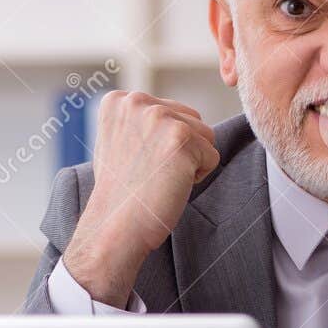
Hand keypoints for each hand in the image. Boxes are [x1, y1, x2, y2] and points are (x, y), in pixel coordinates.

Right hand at [62, 90, 219, 305]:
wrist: (116, 226)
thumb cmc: (120, 193)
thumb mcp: (117, 142)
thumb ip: (139, 122)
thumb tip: (166, 118)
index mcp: (120, 100)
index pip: (170, 112)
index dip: (161, 144)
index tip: (137, 163)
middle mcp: (137, 101)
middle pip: (191, 120)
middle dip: (181, 150)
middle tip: (151, 174)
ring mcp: (159, 117)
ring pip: (205, 136)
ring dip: (191, 162)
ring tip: (160, 178)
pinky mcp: (181, 137)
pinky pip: (212, 156)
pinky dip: (198, 177)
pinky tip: (170, 185)